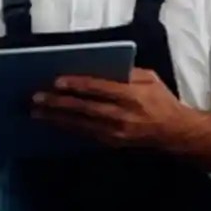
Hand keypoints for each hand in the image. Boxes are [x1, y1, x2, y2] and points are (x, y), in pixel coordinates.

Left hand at [33, 68, 198, 147]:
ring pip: (80, 124)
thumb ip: (128, 72)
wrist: (174, 132)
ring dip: (56, 118)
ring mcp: (115, 132)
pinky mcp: (111, 143)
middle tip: (37, 98)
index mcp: (132, 96)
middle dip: (58, 103)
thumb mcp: (150, 78)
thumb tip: (104, 67)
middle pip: (84, 108)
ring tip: (36, 112)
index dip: (77, 85)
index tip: (57, 81)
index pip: (99, 89)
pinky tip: (54, 123)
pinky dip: (68, 128)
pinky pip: (85, 134)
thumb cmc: (162, 100)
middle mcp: (121, 115)